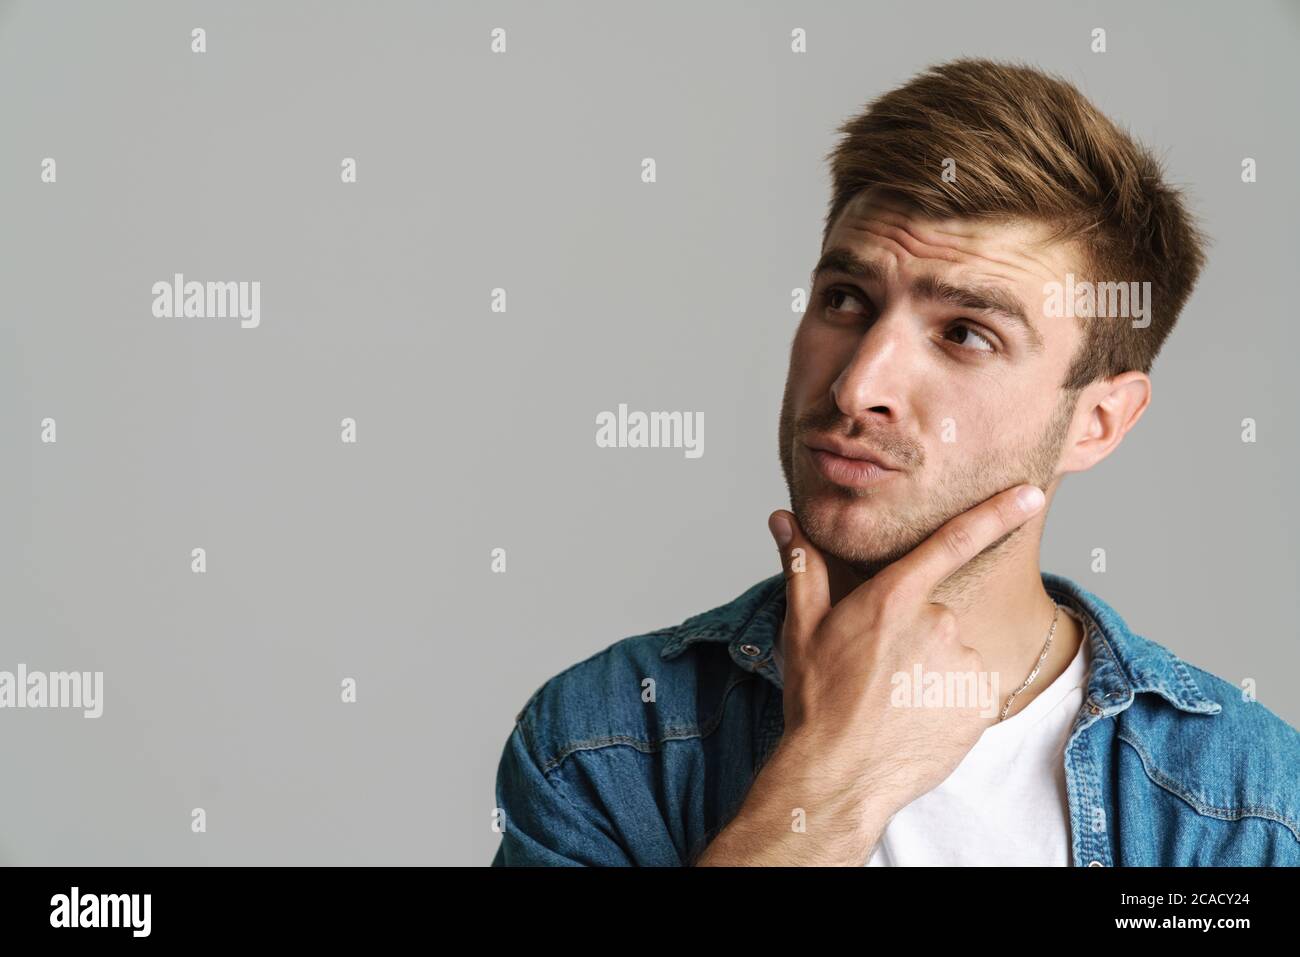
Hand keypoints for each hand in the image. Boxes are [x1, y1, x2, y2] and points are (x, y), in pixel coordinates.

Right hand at [767, 483, 1046, 816]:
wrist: (838, 774)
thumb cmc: (816, 698)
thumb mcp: (802, 627)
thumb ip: (804, 565)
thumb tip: (784, 519)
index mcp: (895, 597)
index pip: (954, 541)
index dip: (998, 512)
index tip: (1030, 493)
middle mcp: (937, 624)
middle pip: (936, 612)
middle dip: (913, 633)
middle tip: (877, 669)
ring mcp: (963, 666)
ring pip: (953, 653)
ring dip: (930, 668)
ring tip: (894, 698)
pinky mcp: (980, 705)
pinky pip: (968, 689)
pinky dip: (947, 700)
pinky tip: (915, 718)